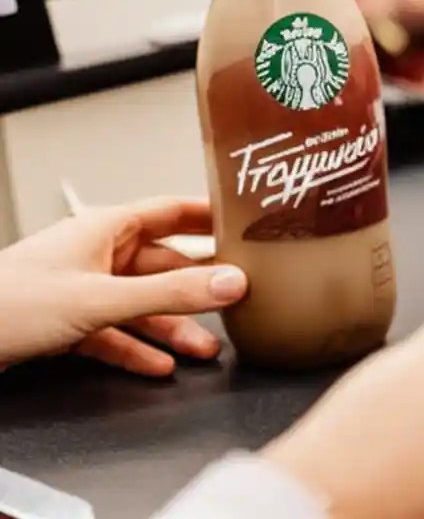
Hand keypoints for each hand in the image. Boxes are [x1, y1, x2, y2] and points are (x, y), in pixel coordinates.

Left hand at [0, 196, 246, 375]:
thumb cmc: (7, 303)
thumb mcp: (102, 299)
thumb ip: (170, 295)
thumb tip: (230, 283)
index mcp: (106, 229)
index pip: (172, 211)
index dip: (210, 216)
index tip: (246, 223)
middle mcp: (97, 254)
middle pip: (163, 266)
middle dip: (199, 288)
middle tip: (239, 299)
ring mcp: (82, 288)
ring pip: (142, 304)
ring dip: (173, 327)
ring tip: (206, 347)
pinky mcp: (67, 322)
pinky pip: (115, 332)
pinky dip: (137, 348)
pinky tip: (158, 364)